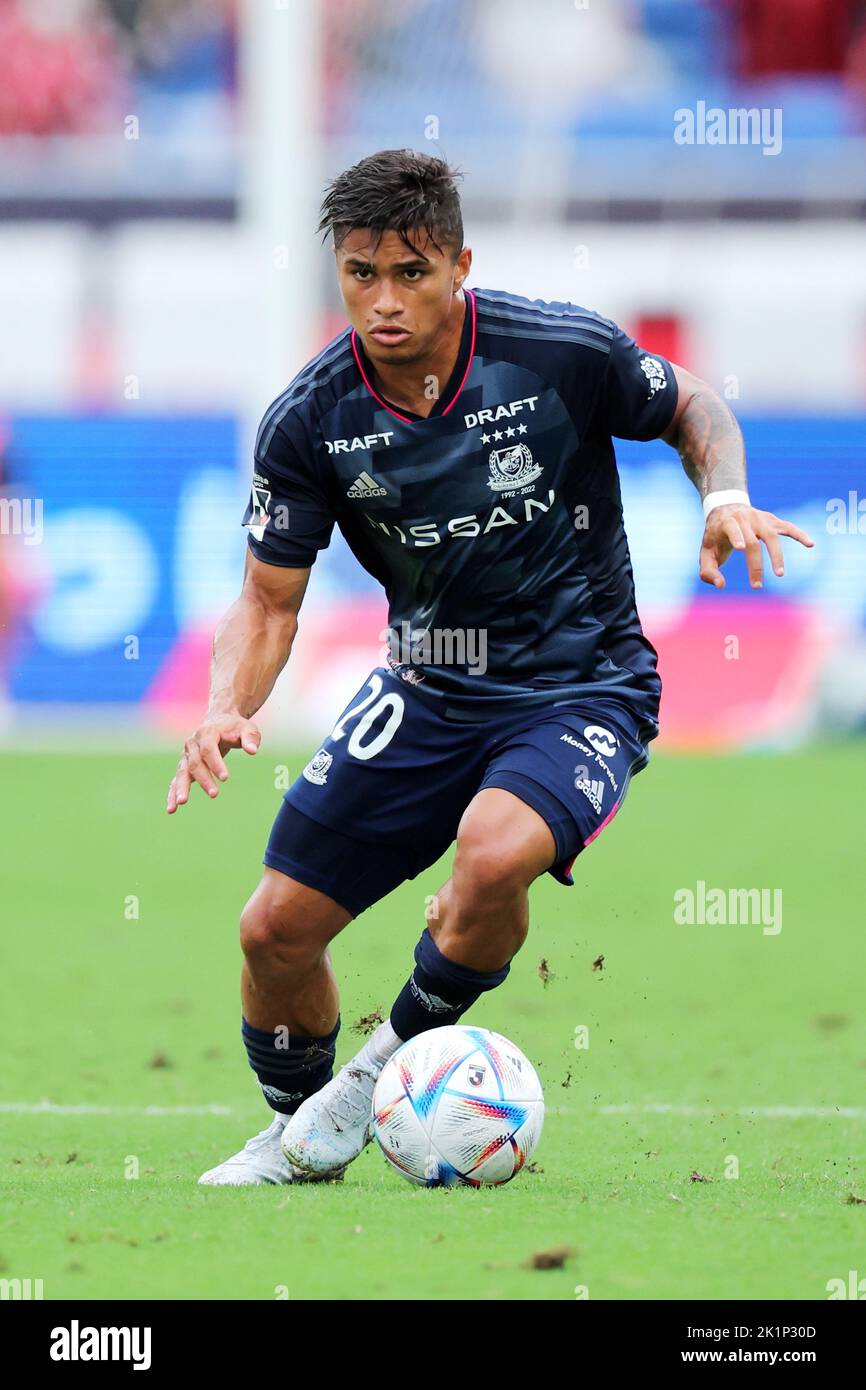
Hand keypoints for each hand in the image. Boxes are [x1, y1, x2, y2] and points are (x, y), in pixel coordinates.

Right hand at [166, 711, 260, 812]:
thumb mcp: (247, 728)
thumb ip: (251, 738)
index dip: (216, 763)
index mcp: (207, 732)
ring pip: (183, 772)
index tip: (225, 778)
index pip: (209, 749)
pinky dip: (173, 793)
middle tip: (214, 794)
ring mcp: (186, 755)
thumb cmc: (235, 728)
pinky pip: (176, 780)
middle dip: (204, 779)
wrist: (219, 721)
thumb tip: (252, 751)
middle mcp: (193, 743)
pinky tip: (172, 809)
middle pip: (195, 763)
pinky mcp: (184, 765)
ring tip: (182, 803)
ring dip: (182, 788)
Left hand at [699, 503, 813, 589]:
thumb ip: (708, 571)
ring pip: (772, 536)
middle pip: (753, 541)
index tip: (741, 547)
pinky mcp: (772, 521)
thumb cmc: (715, 536)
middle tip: (756, 586)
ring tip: (780, 574)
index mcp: (727, 523)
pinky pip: (788, 527)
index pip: (732, 528)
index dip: (737, 536)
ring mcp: (760, 519)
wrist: (726, 509)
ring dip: (777, 556)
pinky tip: (811, 544)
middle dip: (755, 565)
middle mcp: (745, 518)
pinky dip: (799, 534)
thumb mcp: (705, 552)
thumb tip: (721, 586)